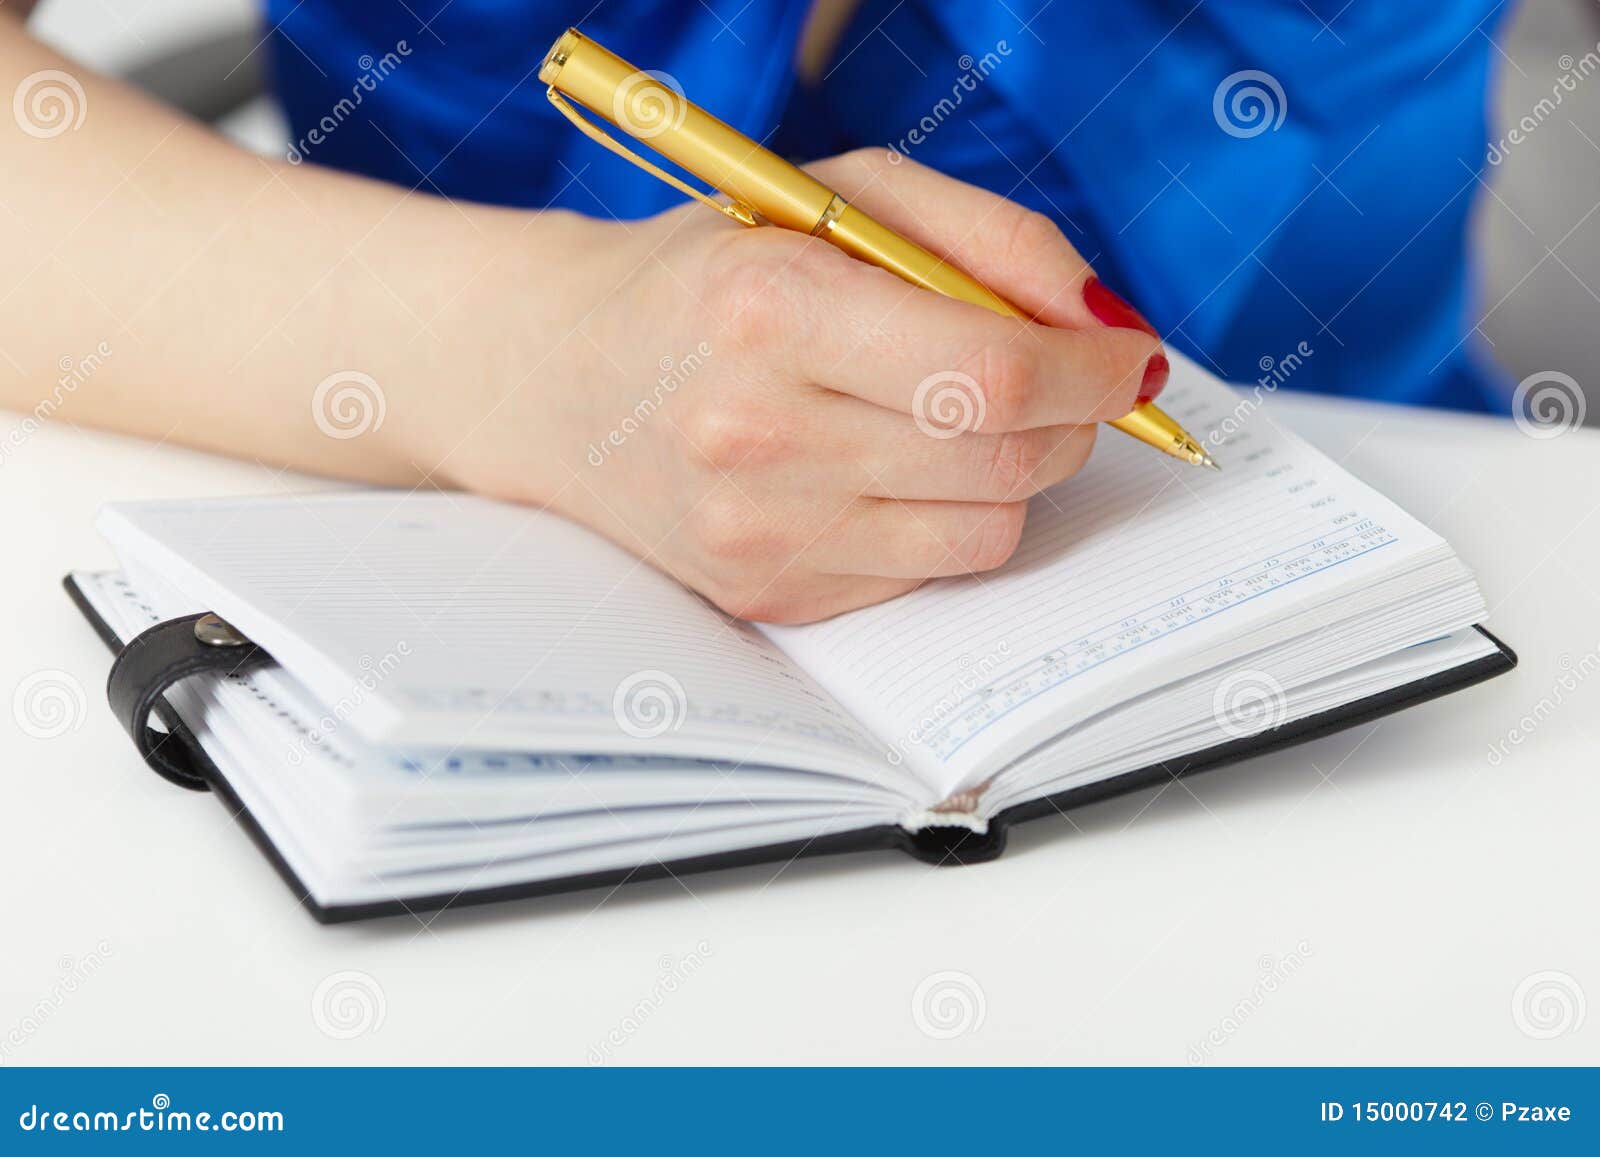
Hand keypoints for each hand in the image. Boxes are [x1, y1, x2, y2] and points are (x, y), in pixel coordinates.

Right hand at [437, 151, 1163, 622]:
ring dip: (1016, 472)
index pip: (987, 373)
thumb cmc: (711, 275)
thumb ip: (985, 234)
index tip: (1126, 357)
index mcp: (769, 311)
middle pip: (1004, 457)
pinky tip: (886, 467)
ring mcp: (760, 532)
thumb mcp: (834, 199)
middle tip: (1061, 380)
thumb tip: (1102, 320)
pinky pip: (928, 570)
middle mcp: (757, 435)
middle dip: (1073, 418)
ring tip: (961, 420)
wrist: (559, 380)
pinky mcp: (771, 594)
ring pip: (985, 530)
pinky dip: (945, 516)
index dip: (1091, 369)